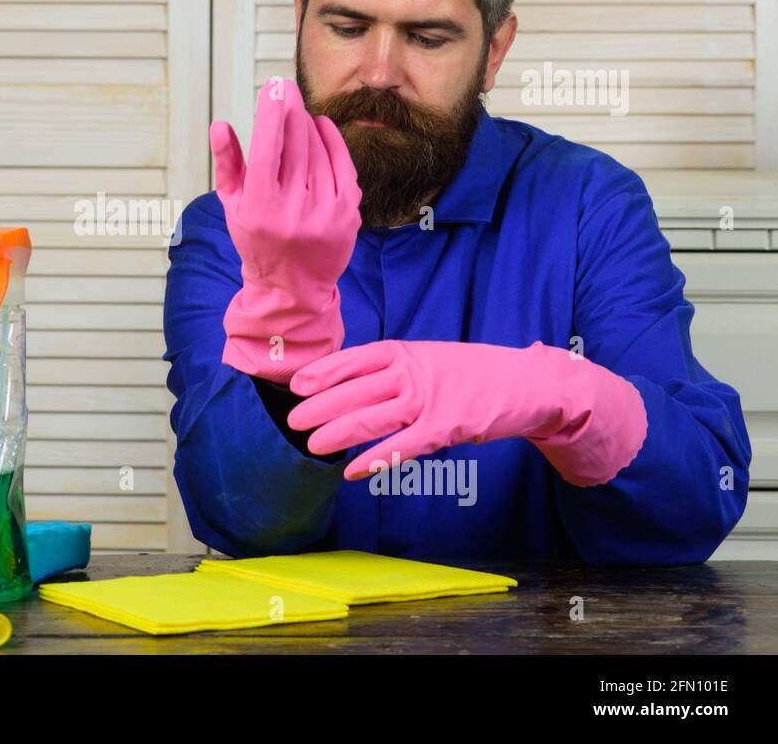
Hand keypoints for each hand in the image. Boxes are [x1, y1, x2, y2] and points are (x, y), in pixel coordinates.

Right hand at [209, 78, 361, 382]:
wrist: (292, 287)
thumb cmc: (256, 240)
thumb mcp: (232, 205)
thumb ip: (227, 164)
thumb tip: (220, 125)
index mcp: (260, 207)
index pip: (267, 147)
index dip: (271, 111)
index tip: (273, 86)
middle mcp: (293, 211)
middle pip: (295, 143)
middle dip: (290, 112)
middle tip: (287, 92)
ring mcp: (325, 213)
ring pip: (318, 151)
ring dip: (308, 126)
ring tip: (298, 114)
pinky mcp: (348, 215)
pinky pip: (342, 165)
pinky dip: (332, 141)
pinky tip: (322, 127)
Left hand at [287, 339, 647, 486]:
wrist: (528, 384)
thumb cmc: (473, 374)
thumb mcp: (429, 359)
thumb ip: (395, 370)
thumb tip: (352, 384)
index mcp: (406, 351)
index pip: (355, 358)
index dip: (323, 372)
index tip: (297, 384)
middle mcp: (413, 372)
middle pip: (355, 390)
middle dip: (320, 406)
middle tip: (293, 421)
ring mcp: (430, 399)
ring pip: (372, 417)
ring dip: (338, 433)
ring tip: (312, 445)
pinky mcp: (447, 427)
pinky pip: (403, 446)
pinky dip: (376, 459)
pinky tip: (353, 470)